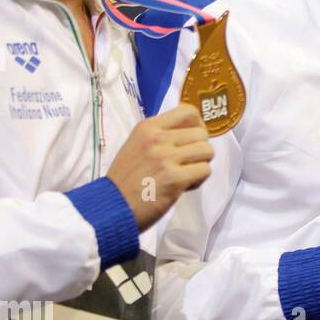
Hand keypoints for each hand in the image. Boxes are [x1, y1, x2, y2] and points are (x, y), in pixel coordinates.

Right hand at [106, 104, 213, 230]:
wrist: (111, 207)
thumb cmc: (125, 179)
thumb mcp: (137, 145)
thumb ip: (161, 136)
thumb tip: (192, 132)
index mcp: (148, 127)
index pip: (188, 112)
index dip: (197, 126)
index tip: (191, 140)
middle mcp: (157, 138)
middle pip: (202, 133)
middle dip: (199, 150)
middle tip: (186, 164)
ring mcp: (165, 157)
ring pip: (207, 151)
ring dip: (201, 164)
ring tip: (184, 174)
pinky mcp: (174, 178)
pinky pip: (205, 170)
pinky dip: (198, 180)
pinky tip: (183, 186)